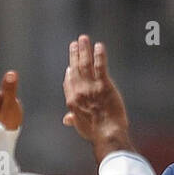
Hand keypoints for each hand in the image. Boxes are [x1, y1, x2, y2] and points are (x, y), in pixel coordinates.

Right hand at [61, 35, 133, 161]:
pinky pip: (100, 67)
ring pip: (86, 64)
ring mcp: (91, 87)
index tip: (70, 66)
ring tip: (84, 39)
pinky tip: (99, 46)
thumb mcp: (80, 127)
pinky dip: (99, 55)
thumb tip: (66, 119)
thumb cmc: (95, 133)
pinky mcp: (104, 85)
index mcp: (72, 101)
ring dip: (84, 50)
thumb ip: (73, 119)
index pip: (69, 83)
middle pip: (75, 69)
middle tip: (75, 43)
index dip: (70, 73)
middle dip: (75, 54)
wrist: (107, 135)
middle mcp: (79, 91)